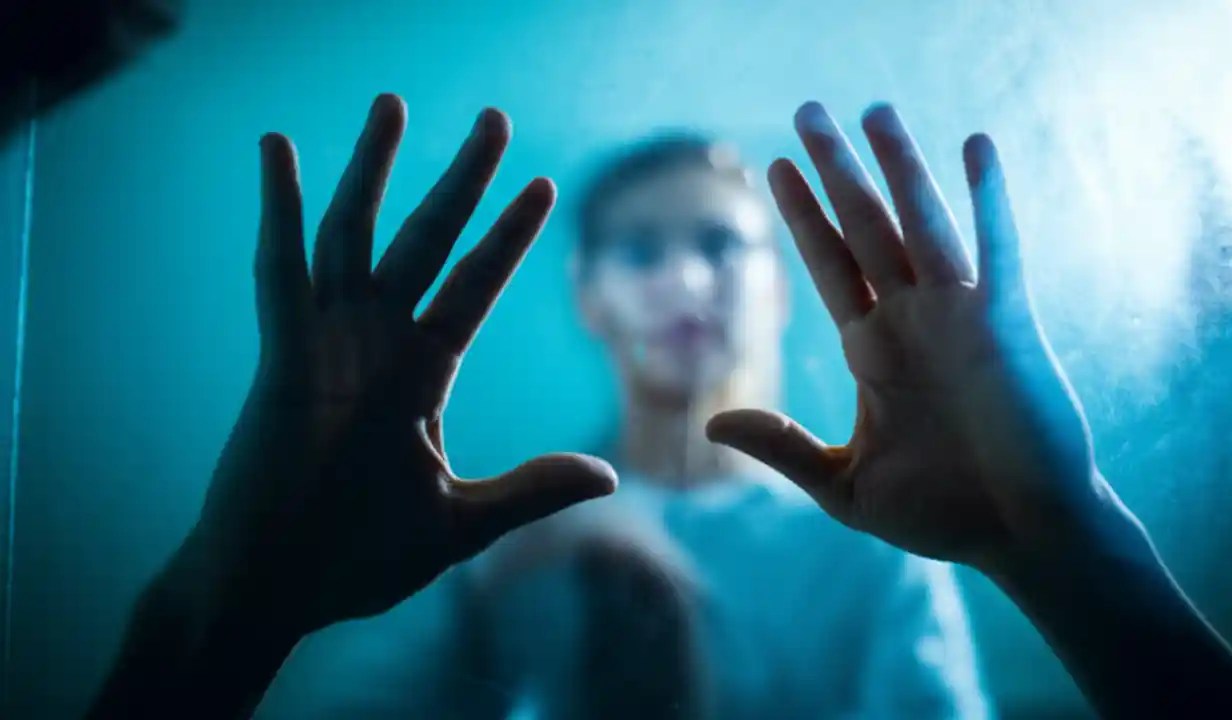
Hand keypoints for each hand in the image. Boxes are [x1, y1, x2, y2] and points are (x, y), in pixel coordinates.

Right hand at [175, 94, 615, 637]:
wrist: (278, 595)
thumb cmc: (357, 560)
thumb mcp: (459, 521)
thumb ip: (529, 491)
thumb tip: (609, 476)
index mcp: (418, 376)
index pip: (473, 288)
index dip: (506, 238)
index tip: (542, 187)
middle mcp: (375, 347)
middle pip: (425, 242)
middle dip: (459, 182)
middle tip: (496, 119)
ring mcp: (325, 347)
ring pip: (354, 238)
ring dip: (372, 170)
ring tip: (393, 104)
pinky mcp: (281, 361)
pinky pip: (281, 274)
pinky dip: (278, 211)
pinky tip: (281, 152)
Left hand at [708, 102, 1133, 574]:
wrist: (1025, 537)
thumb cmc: (943, 514)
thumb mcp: (845, 484)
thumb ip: (783, 448)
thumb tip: (712, 423)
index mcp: (873, 351)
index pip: (829, 265)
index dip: (803, 215)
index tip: (775, 167)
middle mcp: (911, 321)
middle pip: (864, 228)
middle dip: (837, 170)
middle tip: (808, 111)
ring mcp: (959, 318)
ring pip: (921, 225)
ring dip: (899, 167)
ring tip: (875, 110)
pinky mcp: (1006, 326)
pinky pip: (996, 251)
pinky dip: (987, 201)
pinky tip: (975, 147)